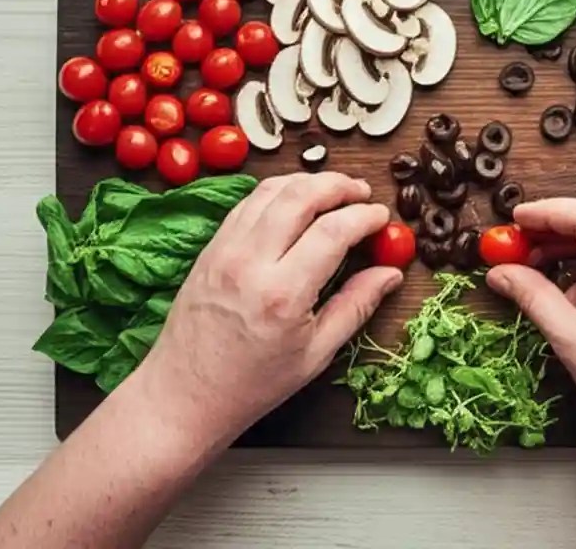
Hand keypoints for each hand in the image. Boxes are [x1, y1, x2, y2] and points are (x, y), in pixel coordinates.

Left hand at [141, 172, 402, 441]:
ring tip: (333, 189)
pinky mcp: (209, 249)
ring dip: (307, 181)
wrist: (185, 394)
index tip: (381, 216)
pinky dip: (276, 192)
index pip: (333, 231)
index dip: (364, 216)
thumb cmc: (252, 384)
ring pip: (270, 191)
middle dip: (338, 185)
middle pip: (300, 196)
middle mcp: (250, 263)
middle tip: (362, 191)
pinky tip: (294, 200)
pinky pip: (246, 205)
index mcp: (283, 294)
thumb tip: (390, 274)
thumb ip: (355, 306)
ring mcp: (224, 251)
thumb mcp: (316, 354)